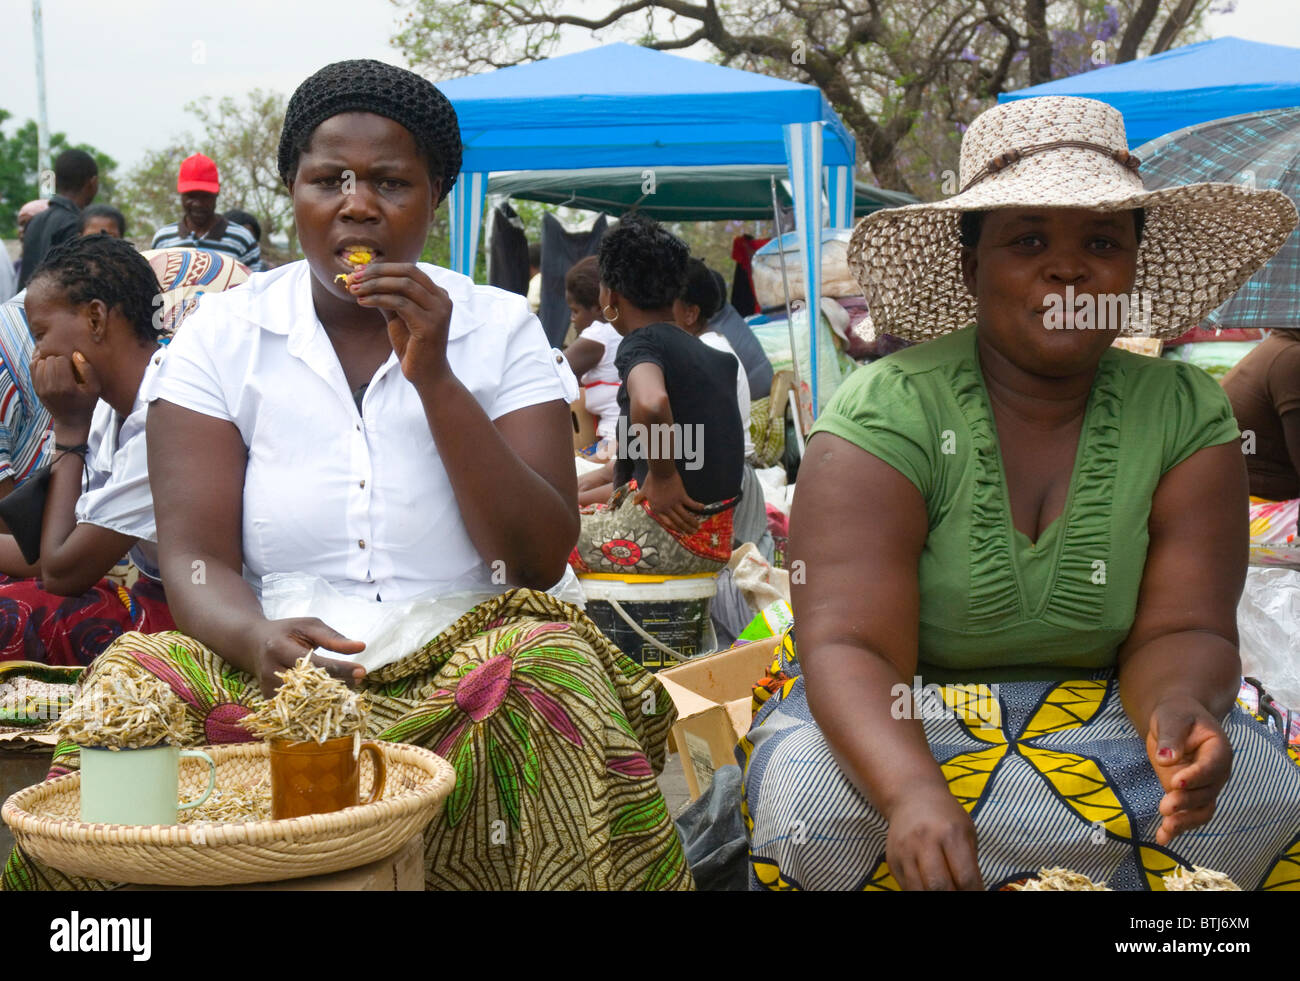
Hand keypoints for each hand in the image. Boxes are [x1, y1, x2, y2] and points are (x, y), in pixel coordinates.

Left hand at [32, 351, 100, 427]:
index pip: (60, 360)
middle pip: (50, 360)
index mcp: (66, 387)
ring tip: (58, 368)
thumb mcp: (95, 388)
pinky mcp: (36, 389)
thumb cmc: (86, 403)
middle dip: (58, 360)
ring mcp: (41, 389)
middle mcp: (50, 388)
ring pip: (40, 362)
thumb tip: (75, 354)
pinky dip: (40, 364)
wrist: (71, 421)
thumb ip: (87, 370)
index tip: (74, 367)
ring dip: (49, 362)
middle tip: (66, 367)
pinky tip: (50, 369)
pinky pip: (33, 368)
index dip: (68, 360)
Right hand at [250, 617, 366, 698]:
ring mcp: (268, 688)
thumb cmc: (286, 631)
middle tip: (358, 681)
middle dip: (337, 684)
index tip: (362, 671)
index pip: (314, 663)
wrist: (252, 643)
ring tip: (348, 691)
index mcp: (279, 648)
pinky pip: (296, 706)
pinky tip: (332, 699)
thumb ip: (333, 638)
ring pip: (304, 700)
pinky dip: (316, 704)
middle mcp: (270, 671)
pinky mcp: (269, 699)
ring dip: (329, 698)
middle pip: (310, 684)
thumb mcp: (309, 626)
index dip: (340, 668)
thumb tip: (361, 647)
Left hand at [346, 263, 452, 384]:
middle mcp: (442, 299)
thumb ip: (389, 298)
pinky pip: (399, 303)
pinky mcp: (429, 324)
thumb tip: (365, 280)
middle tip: (354, 277)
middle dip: (377, 272)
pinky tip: (363, 302)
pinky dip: (378, 299)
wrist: (427, 375)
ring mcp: (438, 311)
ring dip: (374, 285)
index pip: (409, 270)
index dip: (383, 267)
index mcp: (437, 294)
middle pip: (407, 272)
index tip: (359, 271)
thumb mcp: (399, 317)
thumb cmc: (413, 346)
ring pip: (403, 285)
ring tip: (355, 289)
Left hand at [635, 469, 703, 534]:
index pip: (667, 522)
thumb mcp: (644, 490)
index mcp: (657, 509)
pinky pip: (691, 504)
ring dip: (692, 522)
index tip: (680, 532)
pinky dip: (697, 506)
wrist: (660, 471)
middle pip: (677, 522)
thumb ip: (640, 498)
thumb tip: (633, 502)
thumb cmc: (651, 480)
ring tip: (697, 526)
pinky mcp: (681, 496)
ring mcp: (674, 503)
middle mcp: (666, 509)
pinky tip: (702, 508)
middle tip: (692, 533)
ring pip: (685, 516)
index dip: (674, 528)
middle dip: (685, 528)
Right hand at [884, 787, 982, 890]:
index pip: (965, 877)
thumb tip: (972, 891)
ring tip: (944, 889)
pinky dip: (921, 891)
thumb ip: (970, 864)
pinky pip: (907, 887)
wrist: (912, 798)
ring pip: (920, 890)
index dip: (973, 892)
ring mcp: (905, 851)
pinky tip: (929, 886)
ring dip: (935, 895)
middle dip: (953, 896)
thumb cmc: (946, 817)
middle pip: (940, 886)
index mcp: (951, 833)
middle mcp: (925, 841)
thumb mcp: (967, 833)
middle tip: (958, 892)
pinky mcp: (892, 860)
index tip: (975, 892)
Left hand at [1145, 695, 1231, 845]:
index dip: (1196, 776)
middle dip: (1186, 802)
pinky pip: (1190, 815)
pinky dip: (1178, 828)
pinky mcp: (1189, 796)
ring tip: (1166, 829)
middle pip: (1206, 792)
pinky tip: (1162, 838)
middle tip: (1165, 807)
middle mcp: (1216, 772)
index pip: (1212, 766)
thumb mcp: (1172, 718)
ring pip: (1202, 809)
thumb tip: (1166, 759)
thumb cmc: (1176, 715)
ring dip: (1185, 821)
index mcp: (1218, 749)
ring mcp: (1204, 786)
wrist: (1176, 720)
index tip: (1176, 782)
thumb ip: (1171, 737)